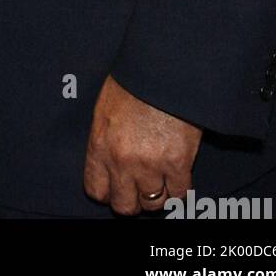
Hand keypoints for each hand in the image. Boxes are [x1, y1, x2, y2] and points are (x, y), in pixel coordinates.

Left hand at [84, 75, 202, 213]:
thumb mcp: (104, 109)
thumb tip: (107, 164)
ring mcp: (150, 165)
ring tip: (159, 179)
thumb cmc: (132, 83)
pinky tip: (177, 175)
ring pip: (153, 204)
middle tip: (139, 187)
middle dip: (132, 200)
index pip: (96, 190)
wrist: (162, 69)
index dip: (108, 192)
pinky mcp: (178, 163)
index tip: (116, 187)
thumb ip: (104, 141)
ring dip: (157, 194)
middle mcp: (122, 161)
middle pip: (125, 206)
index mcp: (99, 145)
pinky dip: (179, 189)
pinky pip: (179, 195)